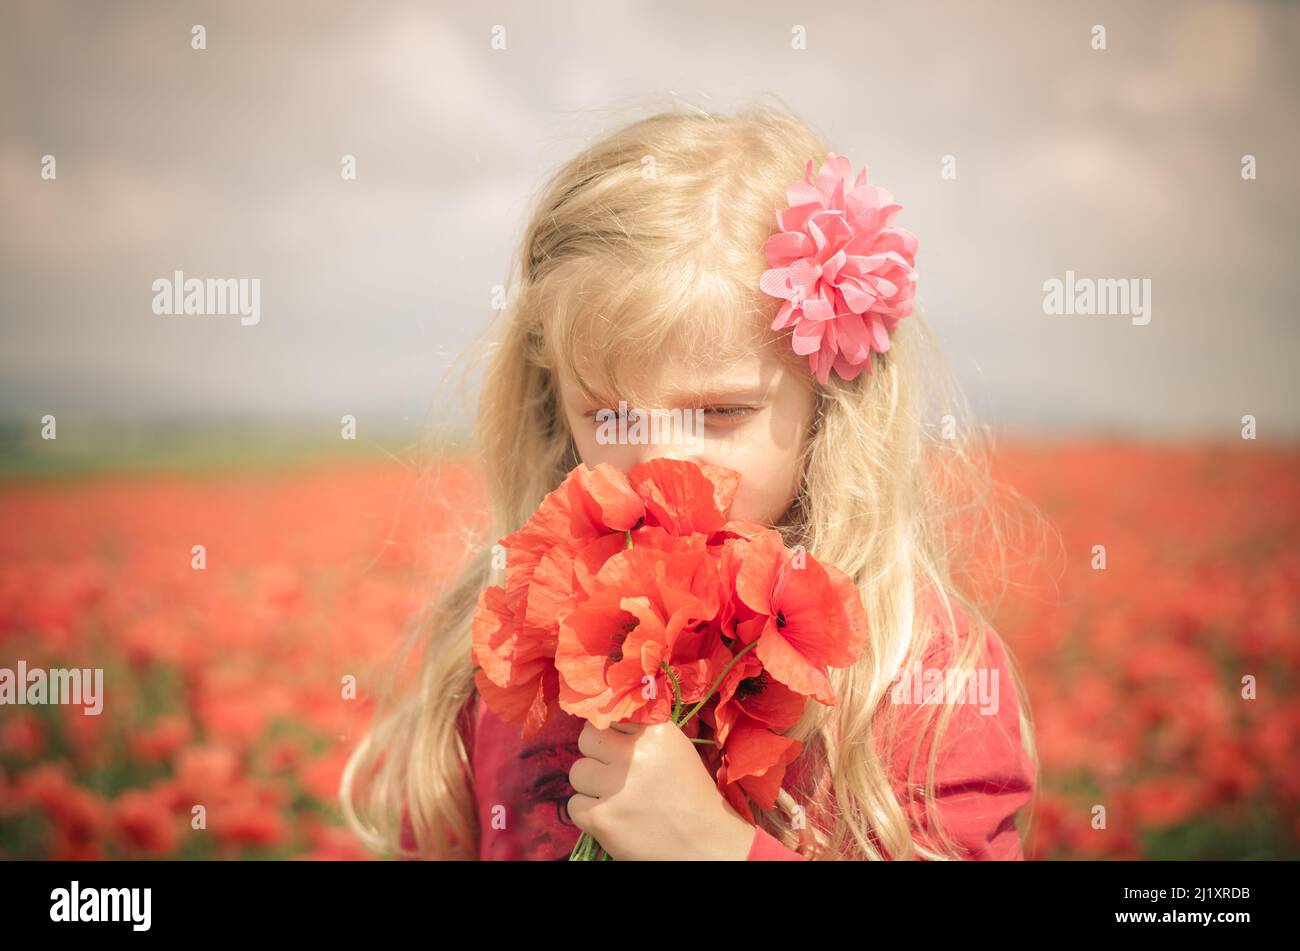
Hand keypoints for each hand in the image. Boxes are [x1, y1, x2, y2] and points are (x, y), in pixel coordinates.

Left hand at [567, 719, 757, 859]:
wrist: (705, 845)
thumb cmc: (691, 795)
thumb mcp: (676, 749)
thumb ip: (643, 732)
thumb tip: (606, 720)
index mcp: (657, 732)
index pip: (612, 714)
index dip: (614, 731)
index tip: (621, 744)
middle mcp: (634, 754)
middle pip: (587, 737)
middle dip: (597, 754)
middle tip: (614, 770)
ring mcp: (615, 786)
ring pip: (577, 771)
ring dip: (592, 784)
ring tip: (616, 796)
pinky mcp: (601, 817)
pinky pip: (574, 804)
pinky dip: (589, 812)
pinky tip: (612, 816)